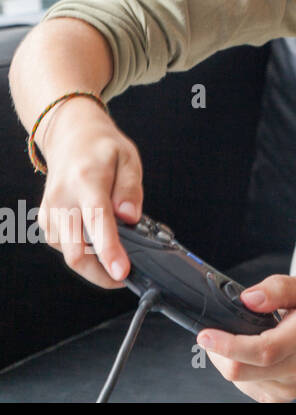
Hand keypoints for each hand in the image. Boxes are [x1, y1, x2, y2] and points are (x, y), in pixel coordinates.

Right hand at [36, 97, 143, 287]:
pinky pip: (64, 247)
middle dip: (101, 273)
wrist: (70, 137)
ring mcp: (50, 211)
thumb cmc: (102, 148)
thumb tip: (131, 218)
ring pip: (69, 254)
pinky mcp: (45, 220)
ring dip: (93, 263)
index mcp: (86, 181)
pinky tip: (98, 241)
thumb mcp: (128, 158)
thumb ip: (131, 189)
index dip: (110, 251)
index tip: (121, 272)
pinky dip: (83, 252)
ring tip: (116, 253)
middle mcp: (62, 199)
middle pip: (75, 251)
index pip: (98, 221)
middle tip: (125, 276)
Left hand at [198, 275, 295, 402]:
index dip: (229, 345)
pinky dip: (242, 369)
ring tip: (245, 339)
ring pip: (239, 380)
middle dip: (218, 353)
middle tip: (215, 334)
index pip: (263, 350)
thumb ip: (279, 288)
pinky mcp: (281, 397)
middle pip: (242, 371)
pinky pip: (246, 386)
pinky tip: (253, 355)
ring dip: (230, 360)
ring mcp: (289, 387)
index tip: (206, 334)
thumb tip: (248, 299)